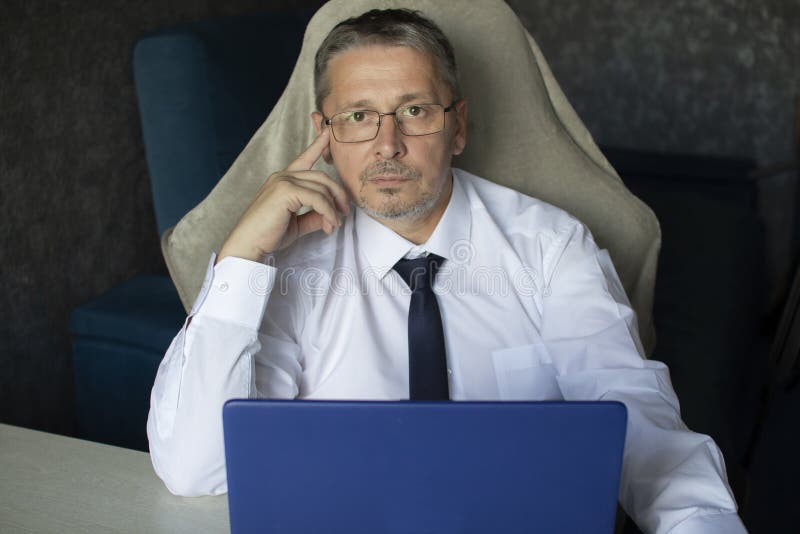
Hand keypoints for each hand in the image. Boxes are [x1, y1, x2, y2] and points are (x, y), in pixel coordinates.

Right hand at [217, 128, 349, 262]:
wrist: (248, 245)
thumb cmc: (268, 235)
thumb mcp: (296, 223)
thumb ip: (313, 216)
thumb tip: (331, 216)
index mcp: (283, 180)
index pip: (304, 158)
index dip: (317, 145)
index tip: (327, 133)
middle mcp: (283, 176)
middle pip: (322, 177)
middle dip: (338, 194)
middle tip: (345, 213)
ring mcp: (283, 181)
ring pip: (322, 188)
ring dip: (333, 208)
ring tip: (334, 224)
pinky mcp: (285, 191)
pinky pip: (317, 199)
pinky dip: (328, 212)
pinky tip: (329, 224)